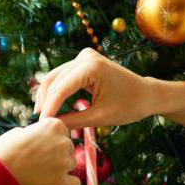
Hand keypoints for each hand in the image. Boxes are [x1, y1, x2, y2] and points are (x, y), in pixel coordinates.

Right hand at [0, 119, 78, 184]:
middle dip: (56, 152)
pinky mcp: (62, 181)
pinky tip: (53, 182)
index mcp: (54, 125)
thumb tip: (43, 138)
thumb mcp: (19, 131)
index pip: (62, 131)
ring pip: (71, 164)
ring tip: (40, 171)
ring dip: (60, 167)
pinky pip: (74, 183)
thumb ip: (37, 132)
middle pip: (68, 147)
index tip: (37, 145)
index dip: (49, 139)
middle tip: (37, 159)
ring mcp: (64, 162)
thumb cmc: (3, 149)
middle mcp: (63, 141)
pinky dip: (66, 183)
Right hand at [35, 48, 154, 128]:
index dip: (49, 109)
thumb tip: (49, 127)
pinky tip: (50, 109)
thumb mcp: (100, 117)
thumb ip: (72, 121)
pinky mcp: (82, 62)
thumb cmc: (129, 106)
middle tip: (38, 124)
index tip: (41, 126)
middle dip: (45, 103)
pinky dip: (55, 93)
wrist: (146, 94)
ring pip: (54, 79)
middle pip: (53, 82)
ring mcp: (82, 58)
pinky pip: (61, 78)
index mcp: (91, 67)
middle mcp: (84, 57)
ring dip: (46, 98)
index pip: (60, 89)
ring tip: (42, 118)